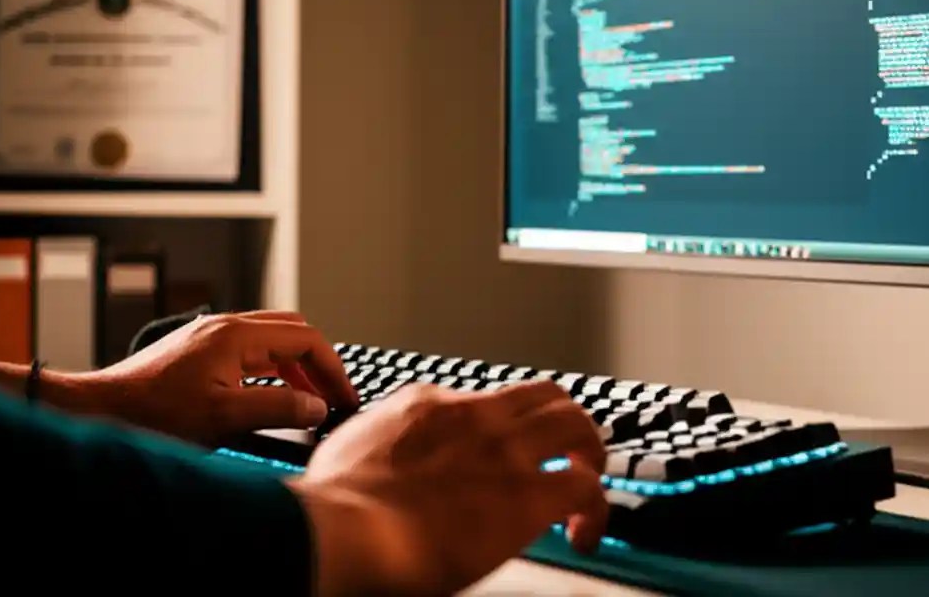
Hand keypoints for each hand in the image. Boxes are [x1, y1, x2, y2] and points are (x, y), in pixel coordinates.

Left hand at [90, 311, 359, 445]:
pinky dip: (272, 369)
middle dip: (319, 363)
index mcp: (236, 335)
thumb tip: (316, 406)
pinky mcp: (198, 351)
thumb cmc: (153, 414)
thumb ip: (277, 408)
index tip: (346, 399)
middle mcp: (225, 327)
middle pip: (293, 331)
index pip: (306, 339)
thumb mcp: (224, 418)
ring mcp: (209, 336)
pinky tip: (271, 395)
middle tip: (334, 397)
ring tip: (309, 400)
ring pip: (271, 339)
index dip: (333, 370)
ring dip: (296, 367)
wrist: (100, 410)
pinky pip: (250, 350)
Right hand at [289, 381, 607, 595]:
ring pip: (575, 422)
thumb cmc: (332, 506)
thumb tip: (372, 460)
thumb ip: (376, 445)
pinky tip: (583, 535)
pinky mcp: (528, 494)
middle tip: (566, 452)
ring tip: (586, 484)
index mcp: (425, 405)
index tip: (499, 455)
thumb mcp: (346, 452)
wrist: (344, 530)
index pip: (481, 401)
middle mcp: (473, 416)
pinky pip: (586, 488)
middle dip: (561, 421)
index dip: (498, 430)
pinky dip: (595, 511)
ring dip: (588, 452)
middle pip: (542, 393)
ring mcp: (504, 450)